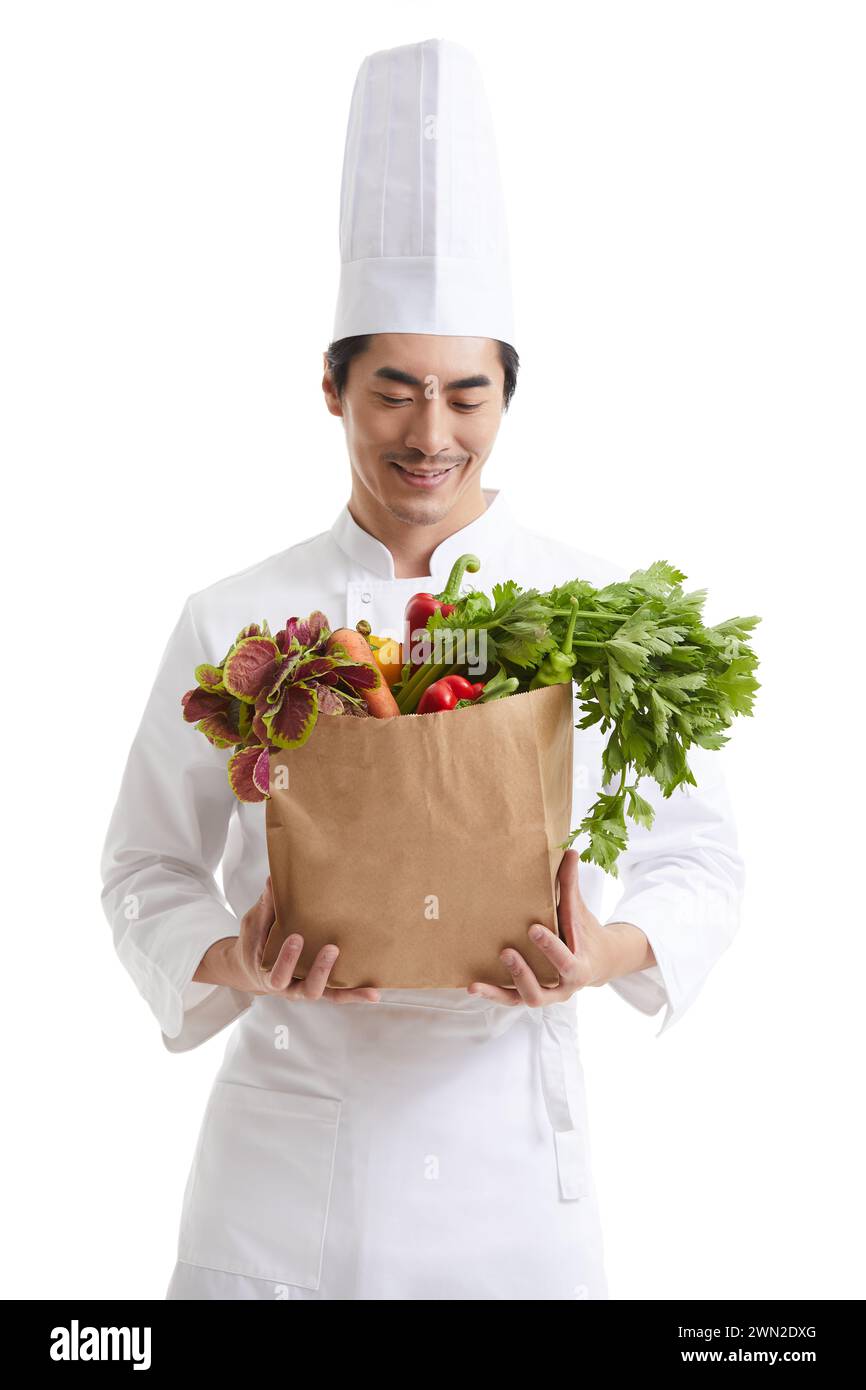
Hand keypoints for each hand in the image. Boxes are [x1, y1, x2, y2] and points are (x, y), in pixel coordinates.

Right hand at [193, 877, 380, 1003]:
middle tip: (331, 948)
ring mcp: (306, 988)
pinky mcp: (321, 987)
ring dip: (345, 989)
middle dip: (320, 970)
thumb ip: (265, 907)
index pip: (277, 974)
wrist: (251, 968)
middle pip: (307, 989)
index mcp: (269, 974)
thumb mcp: (254, 924)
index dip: (287, 959)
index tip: (296, 937)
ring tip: (364, 982)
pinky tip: (373, 992)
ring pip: (327, 994)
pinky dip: (355, 994)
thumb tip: (272, 879)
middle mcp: (290, 986)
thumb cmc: (254, 944)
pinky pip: (338, 994)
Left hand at [467, 849, 654, 1006]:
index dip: (551, 948)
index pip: (566, 962)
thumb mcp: (578, 910)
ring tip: (477, 981)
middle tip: (506, 951)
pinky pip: (510, 999)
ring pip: (524, 999)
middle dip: (523, 972)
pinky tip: (471, 986)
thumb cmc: (584, 931)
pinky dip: (492, 994)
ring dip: (500, 990)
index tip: (533, 929)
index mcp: (580, 967)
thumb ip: (571, 886)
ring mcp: (547, 994)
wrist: (597, 961)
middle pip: (543, 990)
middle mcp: (563, 987)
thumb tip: (570, 851)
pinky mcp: (530, 995)